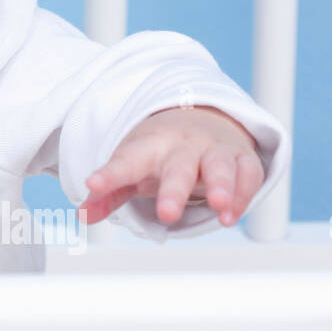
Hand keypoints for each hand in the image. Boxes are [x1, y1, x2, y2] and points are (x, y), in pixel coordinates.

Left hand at [79, 105, 263, 227]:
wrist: (202, 116)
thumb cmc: (162, 151)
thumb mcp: (133, 167)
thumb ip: (109, 193)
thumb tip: (83, 215)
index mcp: (149, 146)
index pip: (126, 160)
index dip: (109, 174)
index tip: (93, 184)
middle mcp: (183, 146)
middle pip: (178, 168)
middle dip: (174, 191)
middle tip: (167, 214)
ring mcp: (214, 150)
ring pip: (220, 166)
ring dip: (221, 186)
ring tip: (217, 208)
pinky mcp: (242, 158)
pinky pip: (248, 173)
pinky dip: (243, 194)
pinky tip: (231, 214)